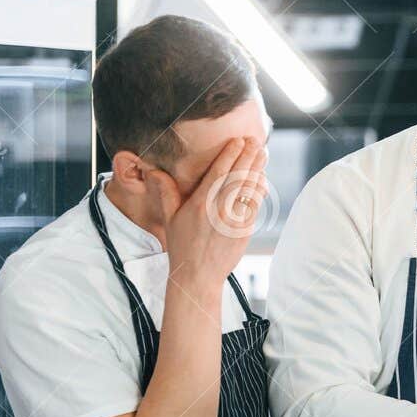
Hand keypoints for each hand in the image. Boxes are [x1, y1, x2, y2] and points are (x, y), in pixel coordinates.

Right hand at [154, 137, 267, 285]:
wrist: (198, 275)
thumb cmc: (182, 245)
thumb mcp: (170, 217)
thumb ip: (166, 192)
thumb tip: (153, 169)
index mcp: (199, 204)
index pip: (218, 173)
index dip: (230, 155)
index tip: (238, 141)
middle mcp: (218, 210)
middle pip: (237, 177)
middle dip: (248, 157)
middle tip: (256, 141)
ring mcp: (234, 221)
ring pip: (249, 189)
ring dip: (257, 170)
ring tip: (262, 154)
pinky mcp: (245, 231)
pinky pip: (255, 206)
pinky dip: (259, 190)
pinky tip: (262, 178)